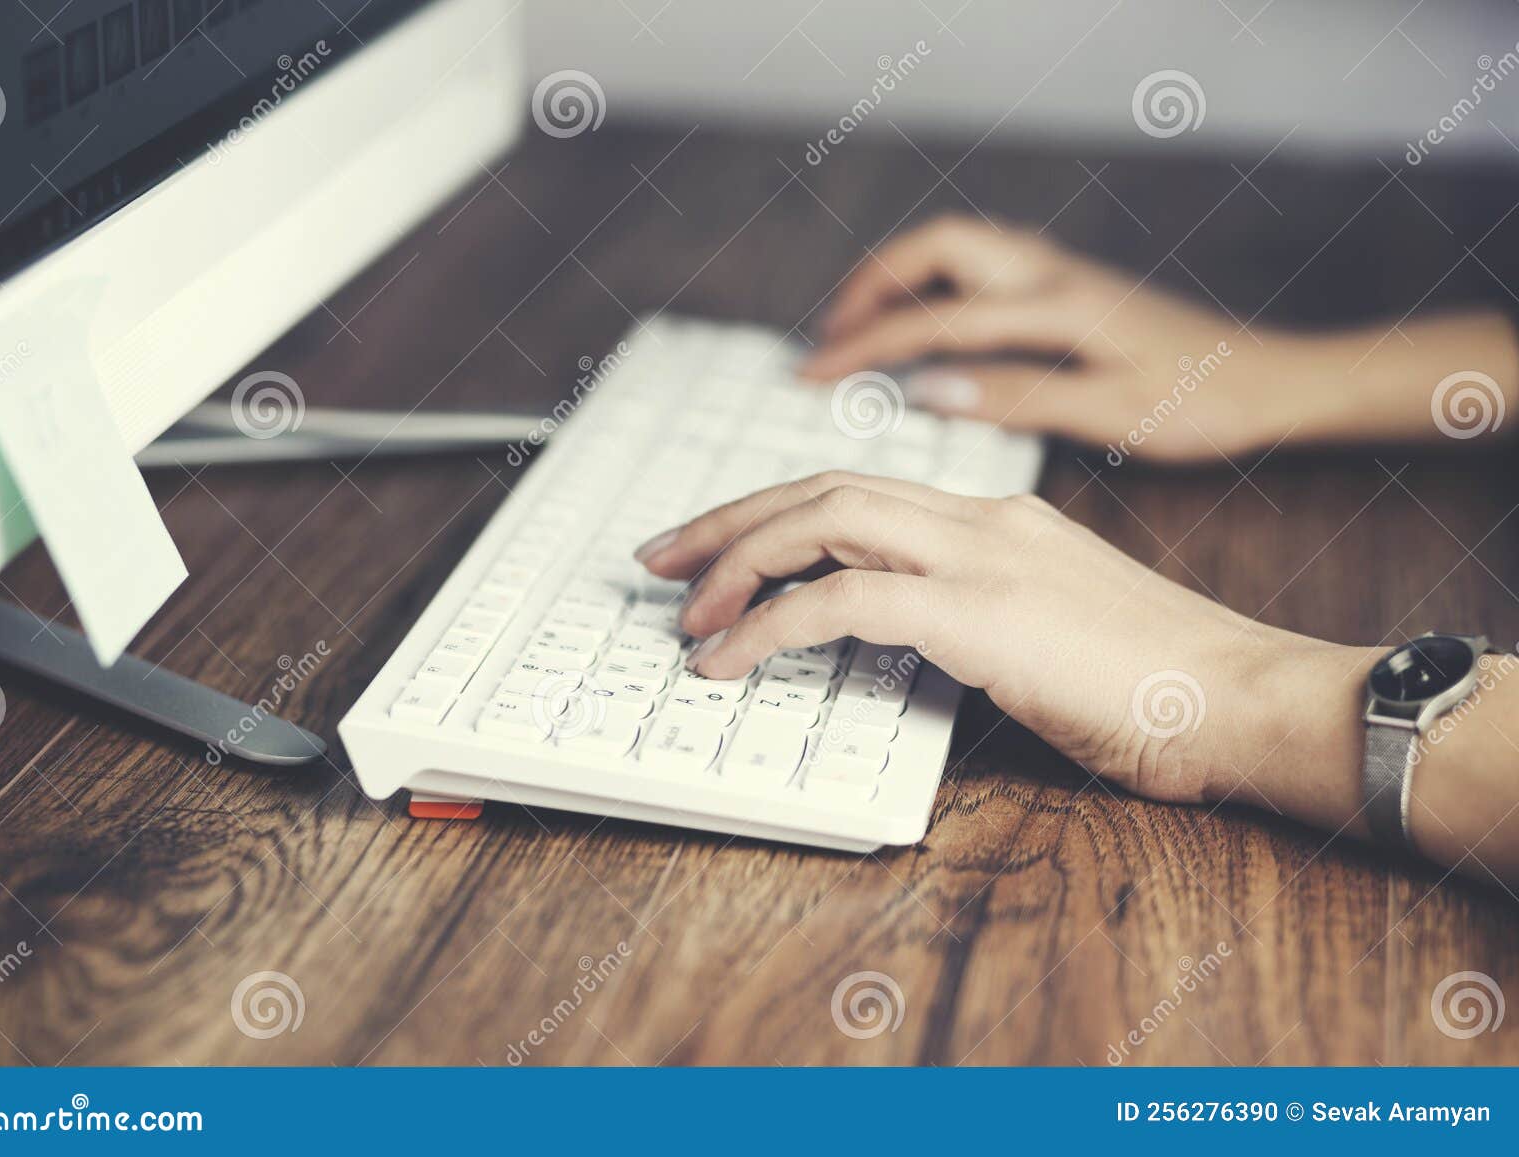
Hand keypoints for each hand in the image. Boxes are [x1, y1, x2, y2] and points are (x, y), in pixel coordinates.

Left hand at [636, 472, 1373, 811]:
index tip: (719, 549)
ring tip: (683, 611)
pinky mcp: (982, 611)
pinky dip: (769, 625)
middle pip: (825, 488)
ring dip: (738, 561)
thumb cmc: (1164, 686)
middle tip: (664, 560)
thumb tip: (901, 640)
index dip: (778, 515)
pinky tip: (727, 657)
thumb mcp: (1053, 634)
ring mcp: (983, 556)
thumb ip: (977, 617)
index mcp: (998, 520)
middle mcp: (982, 520)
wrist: (1248, 697)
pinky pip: (843, 602)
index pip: (862, 492)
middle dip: (731, 521)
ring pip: (824, 522)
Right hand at [801, 215, 1518, 459]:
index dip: (865, 345)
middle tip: (828, 336)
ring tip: (863, 327)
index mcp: (1056, 305)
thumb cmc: (1205, 402)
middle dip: (870, 286)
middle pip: (935, 249)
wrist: (1278, 382)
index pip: (934, 317)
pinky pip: (983, 269)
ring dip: (902, 279)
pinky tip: (931, 328)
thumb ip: (1016, 394)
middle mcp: (1053, 275)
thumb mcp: (1111, 412)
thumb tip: (928, 385)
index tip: (813, 372)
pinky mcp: (1072, 290)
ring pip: (958, 251)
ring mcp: (1062, 276)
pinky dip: (938, 288)